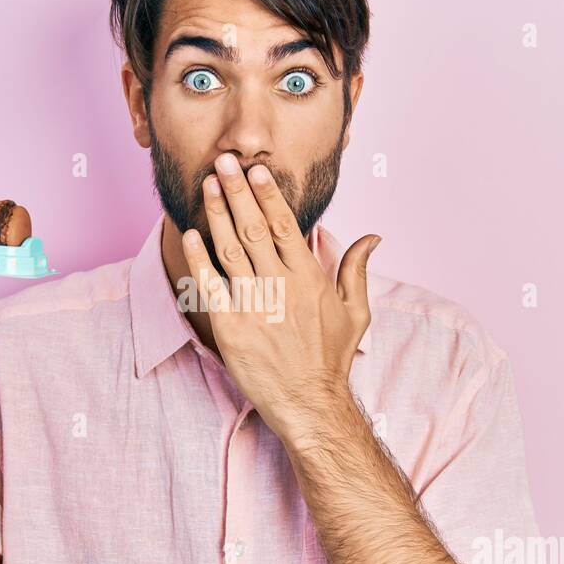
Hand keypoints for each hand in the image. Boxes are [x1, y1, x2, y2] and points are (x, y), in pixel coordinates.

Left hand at [180, 153, 380, 446]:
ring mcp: (254, 306)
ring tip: (207, 185)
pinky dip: (199, 258)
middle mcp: (282, 286)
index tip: (256, 171)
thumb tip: (373, 236)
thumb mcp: (356, 312)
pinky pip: (211, 286)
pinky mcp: (231, 327)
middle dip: (238, 191)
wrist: (310, 402)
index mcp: (309, 278)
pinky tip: (191, 234)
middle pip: (254, 228)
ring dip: (217, 213)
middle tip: (224, 162)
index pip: (285, 226)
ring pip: (231, 249)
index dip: (268, 195)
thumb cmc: (330, 358)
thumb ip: (357, 270)